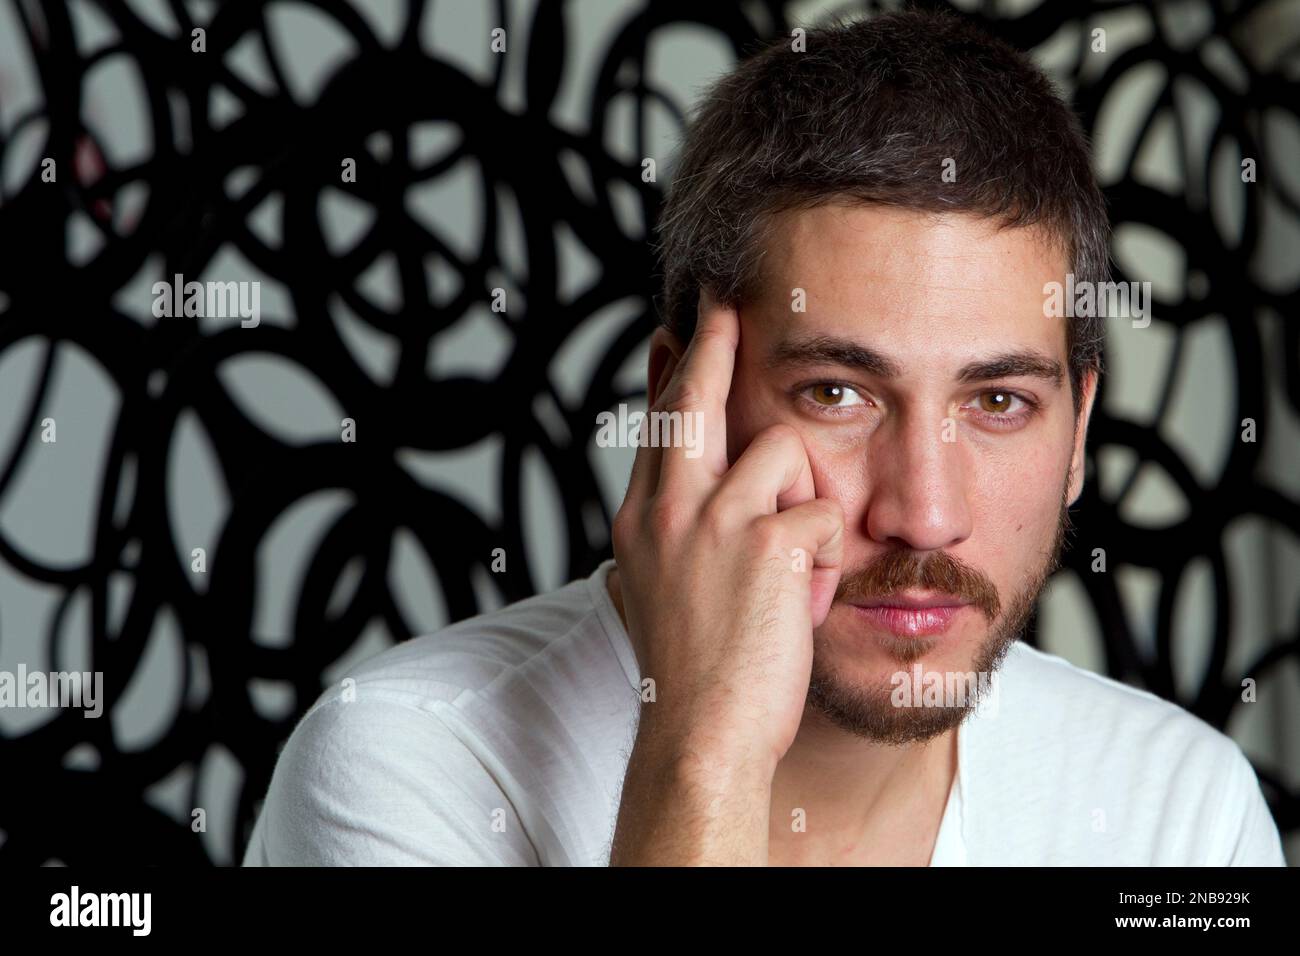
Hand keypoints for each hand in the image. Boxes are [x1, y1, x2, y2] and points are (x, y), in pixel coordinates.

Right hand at [611, 293, 844, 771]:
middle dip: (717, 342)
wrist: (701, 734)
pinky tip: (805, 603)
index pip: (661, 422)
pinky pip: (825, 516)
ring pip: (787, 451)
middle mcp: (668, 505)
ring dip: (807, 504)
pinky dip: (828, 562)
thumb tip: (644, 522)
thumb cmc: (689, 671)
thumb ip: (655, 544)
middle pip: (700, 396)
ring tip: (793, 572)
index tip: (675, 331)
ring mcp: (716, 520)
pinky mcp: (769, 543)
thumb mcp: (651, 593)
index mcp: (642, 517)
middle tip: (725, 304)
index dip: (674, 371)